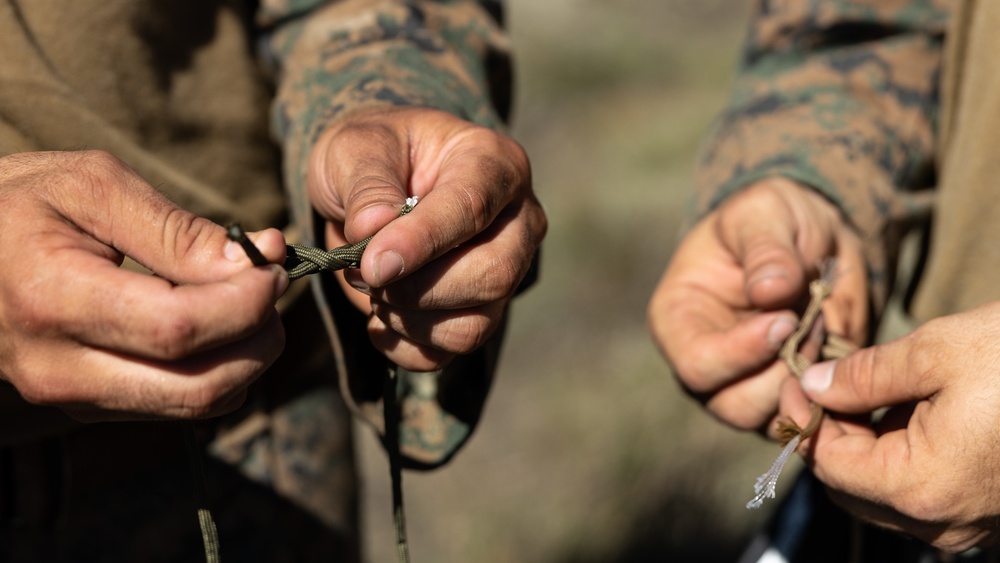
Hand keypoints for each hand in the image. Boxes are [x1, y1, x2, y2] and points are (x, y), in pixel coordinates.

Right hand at [0, 151, 288, 420]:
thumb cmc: (21, 205)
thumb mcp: (93, 187)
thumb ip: (177, 229)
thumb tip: (256, 262)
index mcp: (53, 298)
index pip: (179, 328)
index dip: (246, 302)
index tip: (273, 265)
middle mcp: (57, 366)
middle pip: (198, 386)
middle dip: (260, 339)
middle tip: (271, 286)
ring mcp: (69, 398)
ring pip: (194, 405)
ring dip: (246, 358)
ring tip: (247, 300)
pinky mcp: (85, 408)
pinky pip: (175, 406)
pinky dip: (217, 369)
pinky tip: (215, 322)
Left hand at [307, 107, 545, 370]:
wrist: (374, 184)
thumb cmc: (373, 155)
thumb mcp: (355, 147)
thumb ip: (366, 184)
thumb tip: (374, 229)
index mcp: (494, 163)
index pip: (472, 209)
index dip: (423, 241)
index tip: (374, 265)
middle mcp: (517, 220)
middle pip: (493, 275)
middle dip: (417, 287)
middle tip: (365, 272)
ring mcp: (508, 272)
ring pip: (475, 324)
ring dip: (408, 319)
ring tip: (372, 290)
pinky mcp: (483, 312)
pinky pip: (453, 351)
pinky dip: (406, 346)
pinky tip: (380, 318)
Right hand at [647, 178, 866, 435]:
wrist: (812, 237)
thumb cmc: (772, 219)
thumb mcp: (764, 214)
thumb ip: (764, 249)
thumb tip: (769, 291)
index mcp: (679, 321)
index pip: (697, 365)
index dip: (741, 352)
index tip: (785, 318)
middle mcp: (706, 365)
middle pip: (734, 405)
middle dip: (782, 371)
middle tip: (814, 322)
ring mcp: (746, 387)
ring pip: (773, 422)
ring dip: (809, 383)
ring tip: (824, 326)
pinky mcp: (789, 398)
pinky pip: (810, 419)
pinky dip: (833, 397)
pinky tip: (842, 350)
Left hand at [790, 303, 999, 551]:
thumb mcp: (935, 353)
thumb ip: (863, 377)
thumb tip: (814, 386)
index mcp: (922, 488)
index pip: (828, 465)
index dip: (804, 419)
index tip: (797, 377)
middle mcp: (944, 524)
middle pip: (850, 488)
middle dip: (828, 435)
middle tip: (820, 382)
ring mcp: (972, 527)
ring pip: (884, 494)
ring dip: (861, 446)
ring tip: (862, 389)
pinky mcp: (992, 514)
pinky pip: (922, 495)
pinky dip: (899, 457)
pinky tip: (905, 410)